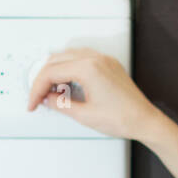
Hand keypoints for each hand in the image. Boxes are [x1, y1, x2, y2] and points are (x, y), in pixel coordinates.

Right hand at [26, 47, 160, 141]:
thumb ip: (60, 104)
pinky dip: (69, 68)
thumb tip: (47, 99)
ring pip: (67, 56)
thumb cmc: (123, 118)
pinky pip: (81, 58)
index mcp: (88, 68)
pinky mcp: (108, 64)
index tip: (33, 103)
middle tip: (38, 98)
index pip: (51, 72)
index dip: (37, 89)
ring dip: (55, 71)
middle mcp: (95, 58)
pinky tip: (67, 84)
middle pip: (56, 60)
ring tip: (51, 92)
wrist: (145, 121)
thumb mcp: (84, 115)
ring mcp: (103, 59)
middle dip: (42, 79)